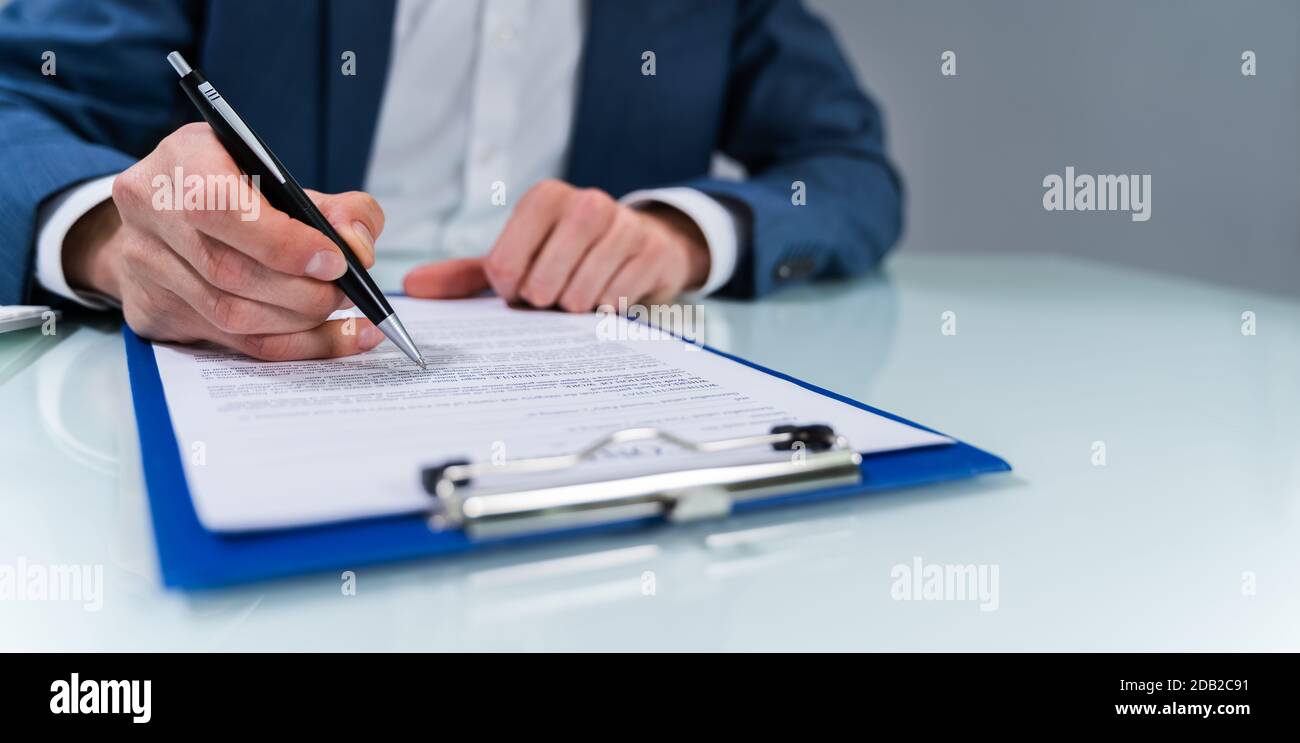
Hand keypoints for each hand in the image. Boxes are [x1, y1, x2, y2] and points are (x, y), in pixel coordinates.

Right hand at [63, 122, 386, 360]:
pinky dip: (293, 346)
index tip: (335, 262)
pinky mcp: (154, 311)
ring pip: (231, 315)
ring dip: (299, 322)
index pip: (223, 207)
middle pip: (230, 271)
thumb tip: (358, 245)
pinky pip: (232, 343)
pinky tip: (333, 338)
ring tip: (338, 311)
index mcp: (182, 160)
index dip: (285, 243)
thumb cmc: (231, 189)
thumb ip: (335, 206)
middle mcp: (150, 211)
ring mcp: (144, 265)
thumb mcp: (283, 176)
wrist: (162, 212)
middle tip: (346, 293)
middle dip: (303, 291)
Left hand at [403, 179, 709, 310]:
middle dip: (544, 303)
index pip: (503, 266)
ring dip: (575, 309)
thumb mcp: (520, 257)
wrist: (647, 246)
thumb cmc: (571, 255)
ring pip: (579, 298)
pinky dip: (607, 311)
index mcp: (544, 198)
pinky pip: (614, 303)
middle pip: (540, 286)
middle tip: (555, 293)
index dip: (510, 292)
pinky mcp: (651, 254)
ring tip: (582, 293)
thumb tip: (412, 287)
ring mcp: (623, 227)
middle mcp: (585, 203)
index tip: (523, 289)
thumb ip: (465, 274)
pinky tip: (610, 295)